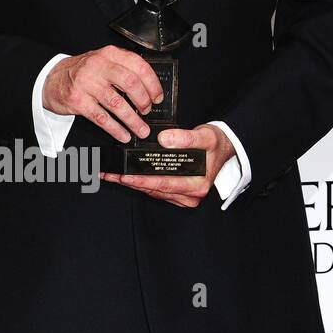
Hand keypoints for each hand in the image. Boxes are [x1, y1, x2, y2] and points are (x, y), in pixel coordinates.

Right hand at [42, 45, 162, 142]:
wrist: (51, 79)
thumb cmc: (82, 72)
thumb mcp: (102, 62)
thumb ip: (123, 68)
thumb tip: (150, 88)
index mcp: (109, 54)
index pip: (138, 66)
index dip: (152, 84)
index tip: (157, 97)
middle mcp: (98, 66)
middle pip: (130, 84)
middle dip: (144, 102)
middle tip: (147, 112)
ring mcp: (86, 83)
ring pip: (117, 104)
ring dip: (133, 120)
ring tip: (141, 130)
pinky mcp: (78, 101)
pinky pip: (102, 118)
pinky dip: (116, 129)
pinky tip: (123, 135)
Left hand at [100, 125, 236, 208]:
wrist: (222, 148)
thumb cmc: (214, 144)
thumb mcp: (205, 137)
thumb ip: (186, 138)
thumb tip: (164, 140)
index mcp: (197, 185)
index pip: (164, 184)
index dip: (143, 181)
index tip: (126, 176)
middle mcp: (189, 194)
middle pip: (154, 190)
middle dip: (130, 182)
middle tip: (110, 175)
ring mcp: (182, 195)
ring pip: (151, 191)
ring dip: (131, 183)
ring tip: (112, 175)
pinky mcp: (175, 192)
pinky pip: (154, 189)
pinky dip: (139, 182)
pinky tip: (125, 175)